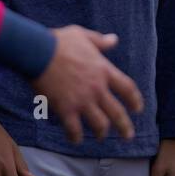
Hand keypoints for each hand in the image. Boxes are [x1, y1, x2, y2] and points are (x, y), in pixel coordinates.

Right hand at [33, 26, 143, 143]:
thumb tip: (114, 39)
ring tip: (100, 137)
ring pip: (99, 125)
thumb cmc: (58, 42)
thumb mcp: (83, 36)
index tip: (137, 109)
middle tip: (128, 136)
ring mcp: (82, 100)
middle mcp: (97, 88)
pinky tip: (75, 139)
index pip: (127, 88)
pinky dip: (76, 137)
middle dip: (125, 127)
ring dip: (101, 133)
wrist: (37, 52)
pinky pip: (74, 129)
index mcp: (104, 70)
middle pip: (117, 113)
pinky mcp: (65, 109)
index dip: (135, 100)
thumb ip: (100, 41)